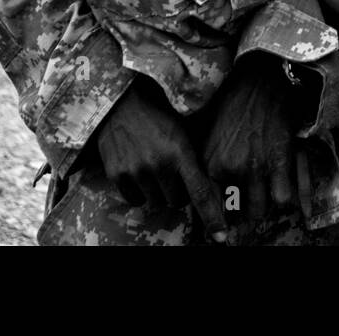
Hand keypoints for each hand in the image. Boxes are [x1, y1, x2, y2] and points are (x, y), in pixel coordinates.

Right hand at [95, 75, 228, 241]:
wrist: (122, 101)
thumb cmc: (160, 114)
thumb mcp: (184, 131)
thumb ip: (195, 159)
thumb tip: (217, 188)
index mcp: (180, 151)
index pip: (200, 192)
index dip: (212, 217)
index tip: (221, 237)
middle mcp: (158, 164)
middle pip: (177, 201)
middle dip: (179, 192)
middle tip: (174, 172)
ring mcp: (135, 171)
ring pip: (156, 203)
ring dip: (160, 192)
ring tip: (156, 168)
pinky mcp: (116, 175)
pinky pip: (135, 200)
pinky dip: (140, 192)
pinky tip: (140, 171)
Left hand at [203, 54, 303, 222]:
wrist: (261, 80)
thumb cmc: (234, 103)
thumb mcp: (208, 132)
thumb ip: (205, 162)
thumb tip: (197, 190)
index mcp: (208, 162)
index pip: (207, 208)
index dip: (216, 222)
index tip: (221, 232)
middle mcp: (228, 168)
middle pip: (236, 214)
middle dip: (243, 214)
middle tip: (247, 208)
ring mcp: (254, 166)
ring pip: (260, 210)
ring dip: (264, 207)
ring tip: (265, 197)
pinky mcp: (279, 160)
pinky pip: (283, 198)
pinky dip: (284, 197)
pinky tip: (283, 186)